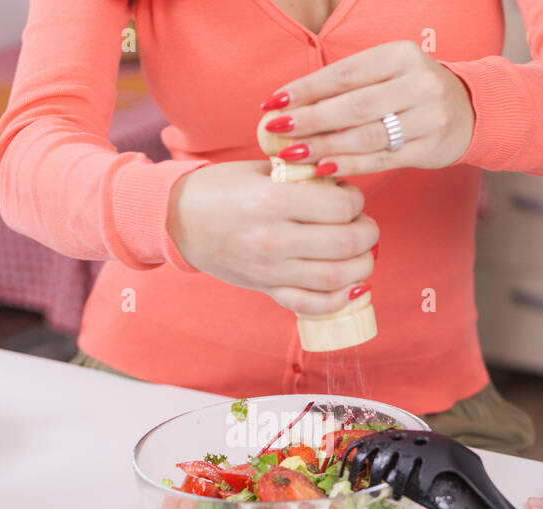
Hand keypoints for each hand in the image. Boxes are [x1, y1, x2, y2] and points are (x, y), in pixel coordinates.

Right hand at [167, 161, 377, 314]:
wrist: (175, 220)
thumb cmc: (218, 189)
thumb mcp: (259, 170)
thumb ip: (301, 176)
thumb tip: (343, 184)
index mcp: (272, 200)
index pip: (341, 207)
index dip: (356, 201)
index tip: (349, 197)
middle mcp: (273, 239)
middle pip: (346, 244)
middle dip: (367, 233)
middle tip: (363, 225)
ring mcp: (269, 270)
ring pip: (336, 278)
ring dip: (362, 266)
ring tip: (361, 254)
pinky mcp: (265, 289)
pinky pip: (311, 304)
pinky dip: (339, 300)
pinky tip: (351, 287)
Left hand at [260, 41, 475, 175]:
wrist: (468, 111)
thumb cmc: (411, 92)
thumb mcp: (387, 74)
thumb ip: (347, 86)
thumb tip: (290, 106)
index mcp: (401, 55)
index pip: (344, 74)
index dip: (305, 90)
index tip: (273, 103)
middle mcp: (418, 83)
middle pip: (353, 105)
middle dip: (309, 120)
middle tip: (276, 132)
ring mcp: (429, 117)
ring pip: (366, 135)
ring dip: (324, 146)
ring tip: (292, 154)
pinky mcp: (431, 148)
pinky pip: (382, 159)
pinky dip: (350, 165)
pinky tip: (323, 170)